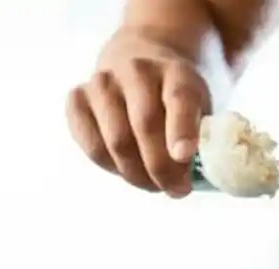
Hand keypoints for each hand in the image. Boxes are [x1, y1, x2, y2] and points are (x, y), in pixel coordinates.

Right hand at [66, 32, 210, 197]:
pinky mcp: (77, 98)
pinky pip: (91, 145)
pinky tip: (125, 169)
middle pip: (145, 126)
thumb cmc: (174, 100)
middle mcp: (136, 70)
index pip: (179, 99)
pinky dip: (109, 166)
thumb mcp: (200, 108)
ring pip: (116, 140)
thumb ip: (200, 137)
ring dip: (135, 173)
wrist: (139, 68)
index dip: (181, 129)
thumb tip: (189, 177)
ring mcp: (102, 81)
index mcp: (175, 71)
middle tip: (175, 189)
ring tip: (152, 184)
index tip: (184, 157)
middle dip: (161, 168)